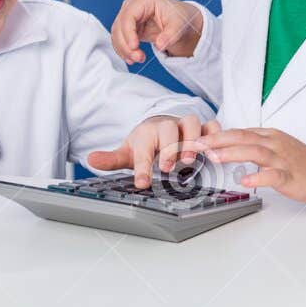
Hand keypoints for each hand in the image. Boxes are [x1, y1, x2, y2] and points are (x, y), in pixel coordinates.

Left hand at [86, 113, 218, 188]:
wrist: (161, 126)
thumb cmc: (146, 143)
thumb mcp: (128, 152)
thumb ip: (111, 159)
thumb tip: (90, 159)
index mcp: (147, 132)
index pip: (144, 149)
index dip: (142, 167)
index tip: (141, 183)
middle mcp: (168, 126)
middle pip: (170, 129)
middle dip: (169, 148)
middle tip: (168, 167)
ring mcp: (186, 126)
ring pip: (192, 123)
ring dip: (192, 140)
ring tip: (190, 160)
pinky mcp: (203, 128)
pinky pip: (212, 125)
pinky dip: (214, 134)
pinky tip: (213, 150)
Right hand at [111, 0, 203, 63]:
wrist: (180, 22)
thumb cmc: (179, 17)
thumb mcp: (179, 25)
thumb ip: (170, 35)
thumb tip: (160, 45)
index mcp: (144, 0)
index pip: (129, 15)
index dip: (128, 32)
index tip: (134, 46)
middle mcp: (132, 7)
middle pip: (119, 26)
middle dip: (125, 45)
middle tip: (138, 58)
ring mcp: (128, 17)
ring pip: (117, 35)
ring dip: (124, 50)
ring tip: (138, 59)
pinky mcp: (128, 28)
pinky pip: (120, 40)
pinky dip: (123, 51)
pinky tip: (131, 59)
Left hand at [201, 127, 305, 204]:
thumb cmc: (297, 160)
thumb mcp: (274, 144)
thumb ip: (253, 142)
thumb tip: (227, 142)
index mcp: (268, 136)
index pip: (239, 132)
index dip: (217, 135)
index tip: (197, 139)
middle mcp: (274, 144)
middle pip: (243, 138)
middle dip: (219, 140)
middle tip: (198, 145)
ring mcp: (282, 160)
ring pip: (256, 153)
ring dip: (234, 153)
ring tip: (216, 157)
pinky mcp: (290, 176)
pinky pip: (273, 176)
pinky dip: (258, 177)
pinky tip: (245, 181)